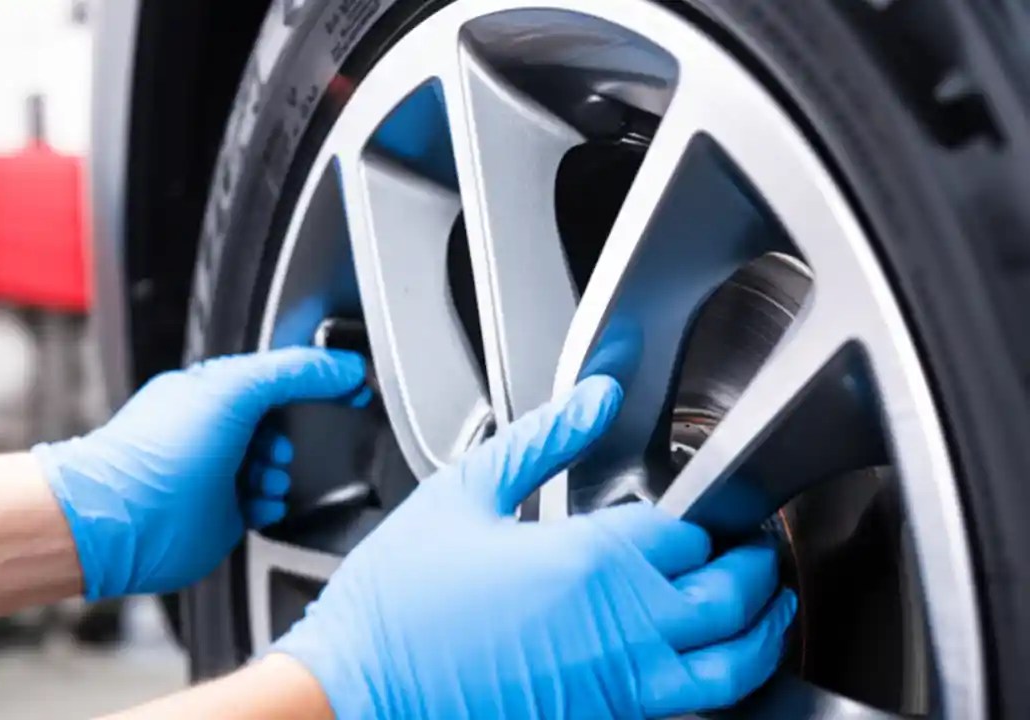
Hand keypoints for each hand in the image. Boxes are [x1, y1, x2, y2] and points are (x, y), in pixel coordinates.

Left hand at [34, 348, 366, 599]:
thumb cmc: (158, 453)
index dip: (315, 379)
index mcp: (212, 389)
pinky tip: (261, 502)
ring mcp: (217, 474)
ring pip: (277, 467)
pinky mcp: (222, 515)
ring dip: (284, 472)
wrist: (123, 522)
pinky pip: (266, 505)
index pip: (276, 375)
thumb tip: (338, 366)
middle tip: (288, 444)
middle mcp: (214, 430)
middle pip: (281, 424)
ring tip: (268, 475)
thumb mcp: (234, 389)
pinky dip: (273, 504)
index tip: (350, 384)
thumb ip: (290, 372)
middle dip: (297, 435)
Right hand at [273, 376, 795, 718]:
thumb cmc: (397, 604)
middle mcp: (619, 631)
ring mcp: (616, 689)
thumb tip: (597, 397)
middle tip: (758, 551)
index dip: (701, 517)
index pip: (688, 533)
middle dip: (755, 570)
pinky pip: (688, 709)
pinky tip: (703, 662)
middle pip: (733, 599)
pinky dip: (717, 683)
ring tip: (768, 611)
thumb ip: (544, 440)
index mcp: (588, 562)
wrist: (358, 694)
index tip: (704, 509)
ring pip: (732, 670)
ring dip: (762, 635)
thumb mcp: (464, 494)